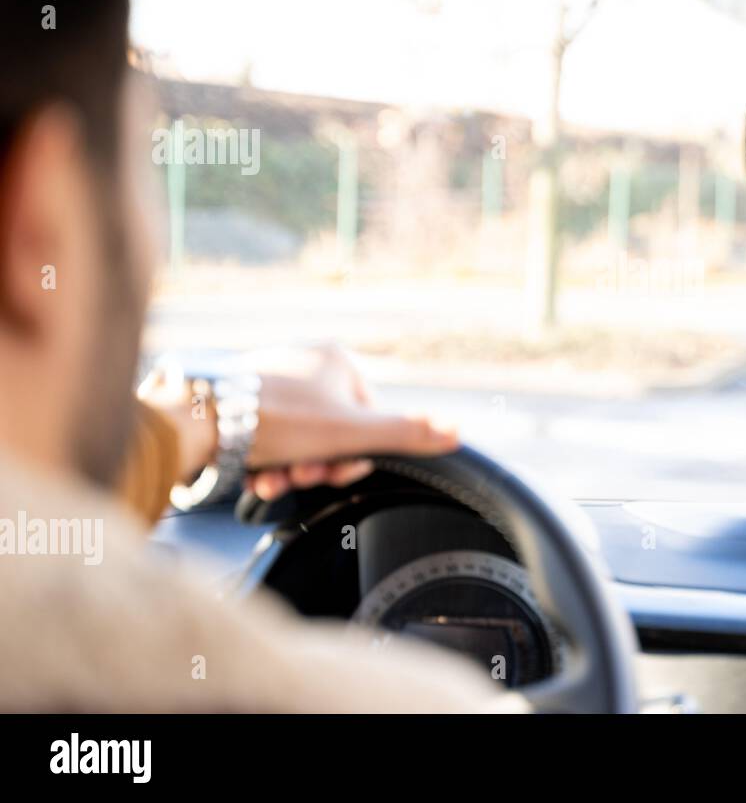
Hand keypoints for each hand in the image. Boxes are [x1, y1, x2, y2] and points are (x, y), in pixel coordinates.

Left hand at [141, 345, 456, 502]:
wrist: (195, 420)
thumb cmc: (278, 420)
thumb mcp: (351, 433)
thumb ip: (406, 433)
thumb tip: (457, 432)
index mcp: (336, 358)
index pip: (368, 415)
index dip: (359, 452)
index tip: (340, 471)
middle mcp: (303, 362)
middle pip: (333, 430)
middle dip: (321, 464)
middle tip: (303, 477)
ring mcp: (269, 379)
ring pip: (298, 439)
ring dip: (293, 469)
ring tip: (273, 480)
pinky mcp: (238, 401)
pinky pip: (267, 437)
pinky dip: (266, 462)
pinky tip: (256, 476)